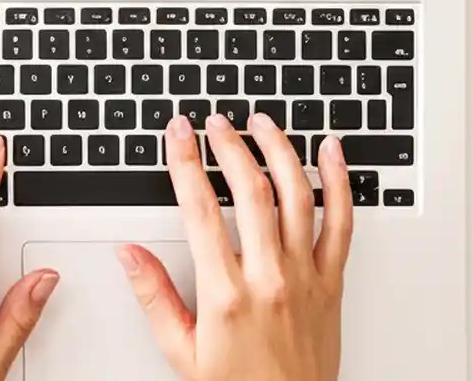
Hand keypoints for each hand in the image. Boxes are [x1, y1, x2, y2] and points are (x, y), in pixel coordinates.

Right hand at [119, 113, 353, 380]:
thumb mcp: (181, 351)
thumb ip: (155, 296)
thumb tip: (129, 254)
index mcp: (225, 294)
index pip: (199, 209)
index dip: (186, 162)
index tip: (179, 134)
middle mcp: (268, 278)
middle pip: (249, 191)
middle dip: (229, 145)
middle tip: (215, 122)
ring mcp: (305, 277)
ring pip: (296, 195)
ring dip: (278, 150)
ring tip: (263, 123)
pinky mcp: (333, 283)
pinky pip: (342, 222)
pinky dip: (340, 181)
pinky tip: (330, 152)